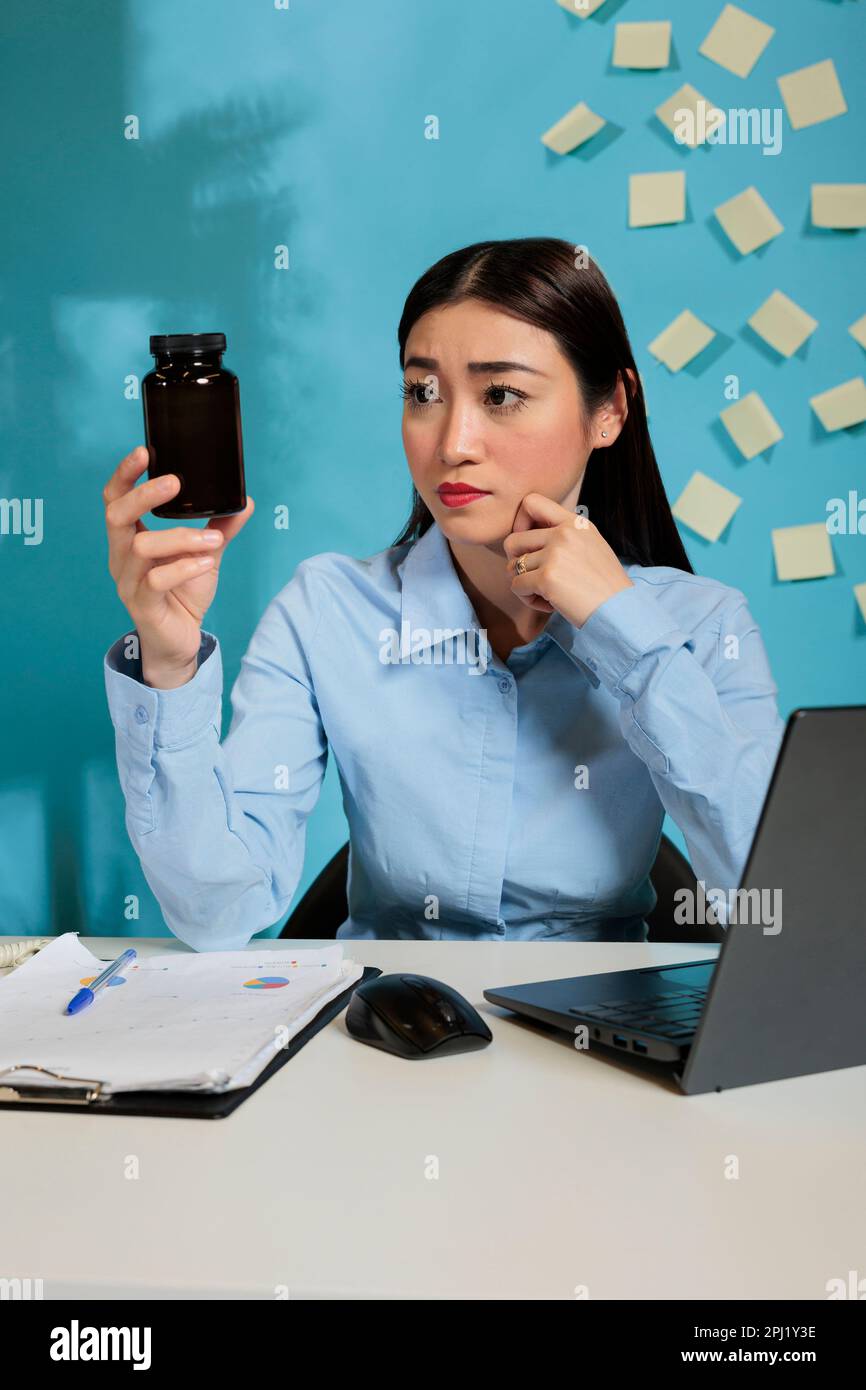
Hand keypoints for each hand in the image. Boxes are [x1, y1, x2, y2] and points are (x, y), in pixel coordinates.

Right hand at [104, 445, 254, 683]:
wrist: (181, 642)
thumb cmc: (185, 594)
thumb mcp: (205, 555)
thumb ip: (220, 528)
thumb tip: (246, 500)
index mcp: (130, 539)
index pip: (115, 499)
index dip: (124, 474)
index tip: (144, 451)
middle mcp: (121, 557)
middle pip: (116, 515)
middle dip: (144, 494)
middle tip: (176, 481)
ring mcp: (128, 582)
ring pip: (141, 547)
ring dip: (180, 537)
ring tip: (212, 538)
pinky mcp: (142, 606)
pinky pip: (156, 581)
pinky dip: (184, 567)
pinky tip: (205, 562)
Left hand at [504, 492, 632, 627]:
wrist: (620, 609)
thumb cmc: (604, 584)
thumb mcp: (590, 545)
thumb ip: (563, 535)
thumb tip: (525, 536)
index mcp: (574, 523)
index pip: (531, 502)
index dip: (519, 522)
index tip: (527, 544)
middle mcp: (563, 533)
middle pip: (512, 541)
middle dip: (517, 563)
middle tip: (535, 578)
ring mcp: (554, 554)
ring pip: (513, 568)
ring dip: (526, 585)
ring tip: (548, 594)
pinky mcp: (546, 577)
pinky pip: (517, 587)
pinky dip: (529, 600)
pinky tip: (550, 604)